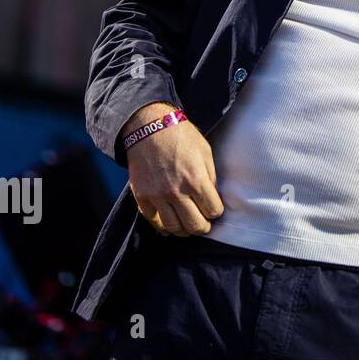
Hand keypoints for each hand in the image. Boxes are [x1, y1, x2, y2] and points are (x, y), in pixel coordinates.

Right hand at [123, 106, 223, 236]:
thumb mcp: (205, 153)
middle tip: (205, 224)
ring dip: (184, 230)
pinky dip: (163, 227)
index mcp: (196, 179)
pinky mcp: (141, 197)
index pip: (213, 211)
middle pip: (195, 225)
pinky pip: (154, 221)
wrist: (149, 128)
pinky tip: (170, 226)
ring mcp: (157, 196)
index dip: (216, 212)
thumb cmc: (181, 137)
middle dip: (203, 227)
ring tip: (188, 226)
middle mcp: (176, 191)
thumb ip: (210, 178)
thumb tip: (213, 198)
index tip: (214, 209)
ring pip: (174, 228)